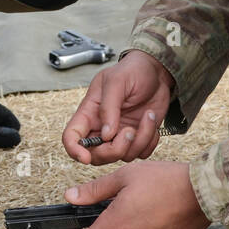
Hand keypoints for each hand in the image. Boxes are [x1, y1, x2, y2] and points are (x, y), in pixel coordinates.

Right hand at [62, 51, 174, 165]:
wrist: (157, 72)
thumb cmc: (133, 71)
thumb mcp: (117, 81)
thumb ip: (109, 107)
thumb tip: (107, 135)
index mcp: (89, 112)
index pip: (71, 137)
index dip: (74, 150)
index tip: (85, 158)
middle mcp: (102, 128)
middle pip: (97, 155)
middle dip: (114, 150)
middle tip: (130, 131)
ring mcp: (120, 135)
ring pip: (122, 156)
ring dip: (140, 140)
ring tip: (148, 115)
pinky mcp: (138, 138)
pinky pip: (141, 153)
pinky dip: (150, 141)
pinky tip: (151, 121)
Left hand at [63, 159, 207, 228]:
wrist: (201, 192)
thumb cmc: (164, 180)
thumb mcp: (124, 177)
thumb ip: (94, 190)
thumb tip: (71, 197)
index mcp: (114, 226)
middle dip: (107, 223)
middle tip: (120, 201)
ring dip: (126, 227)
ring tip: (142, 204)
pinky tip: (154, 213)